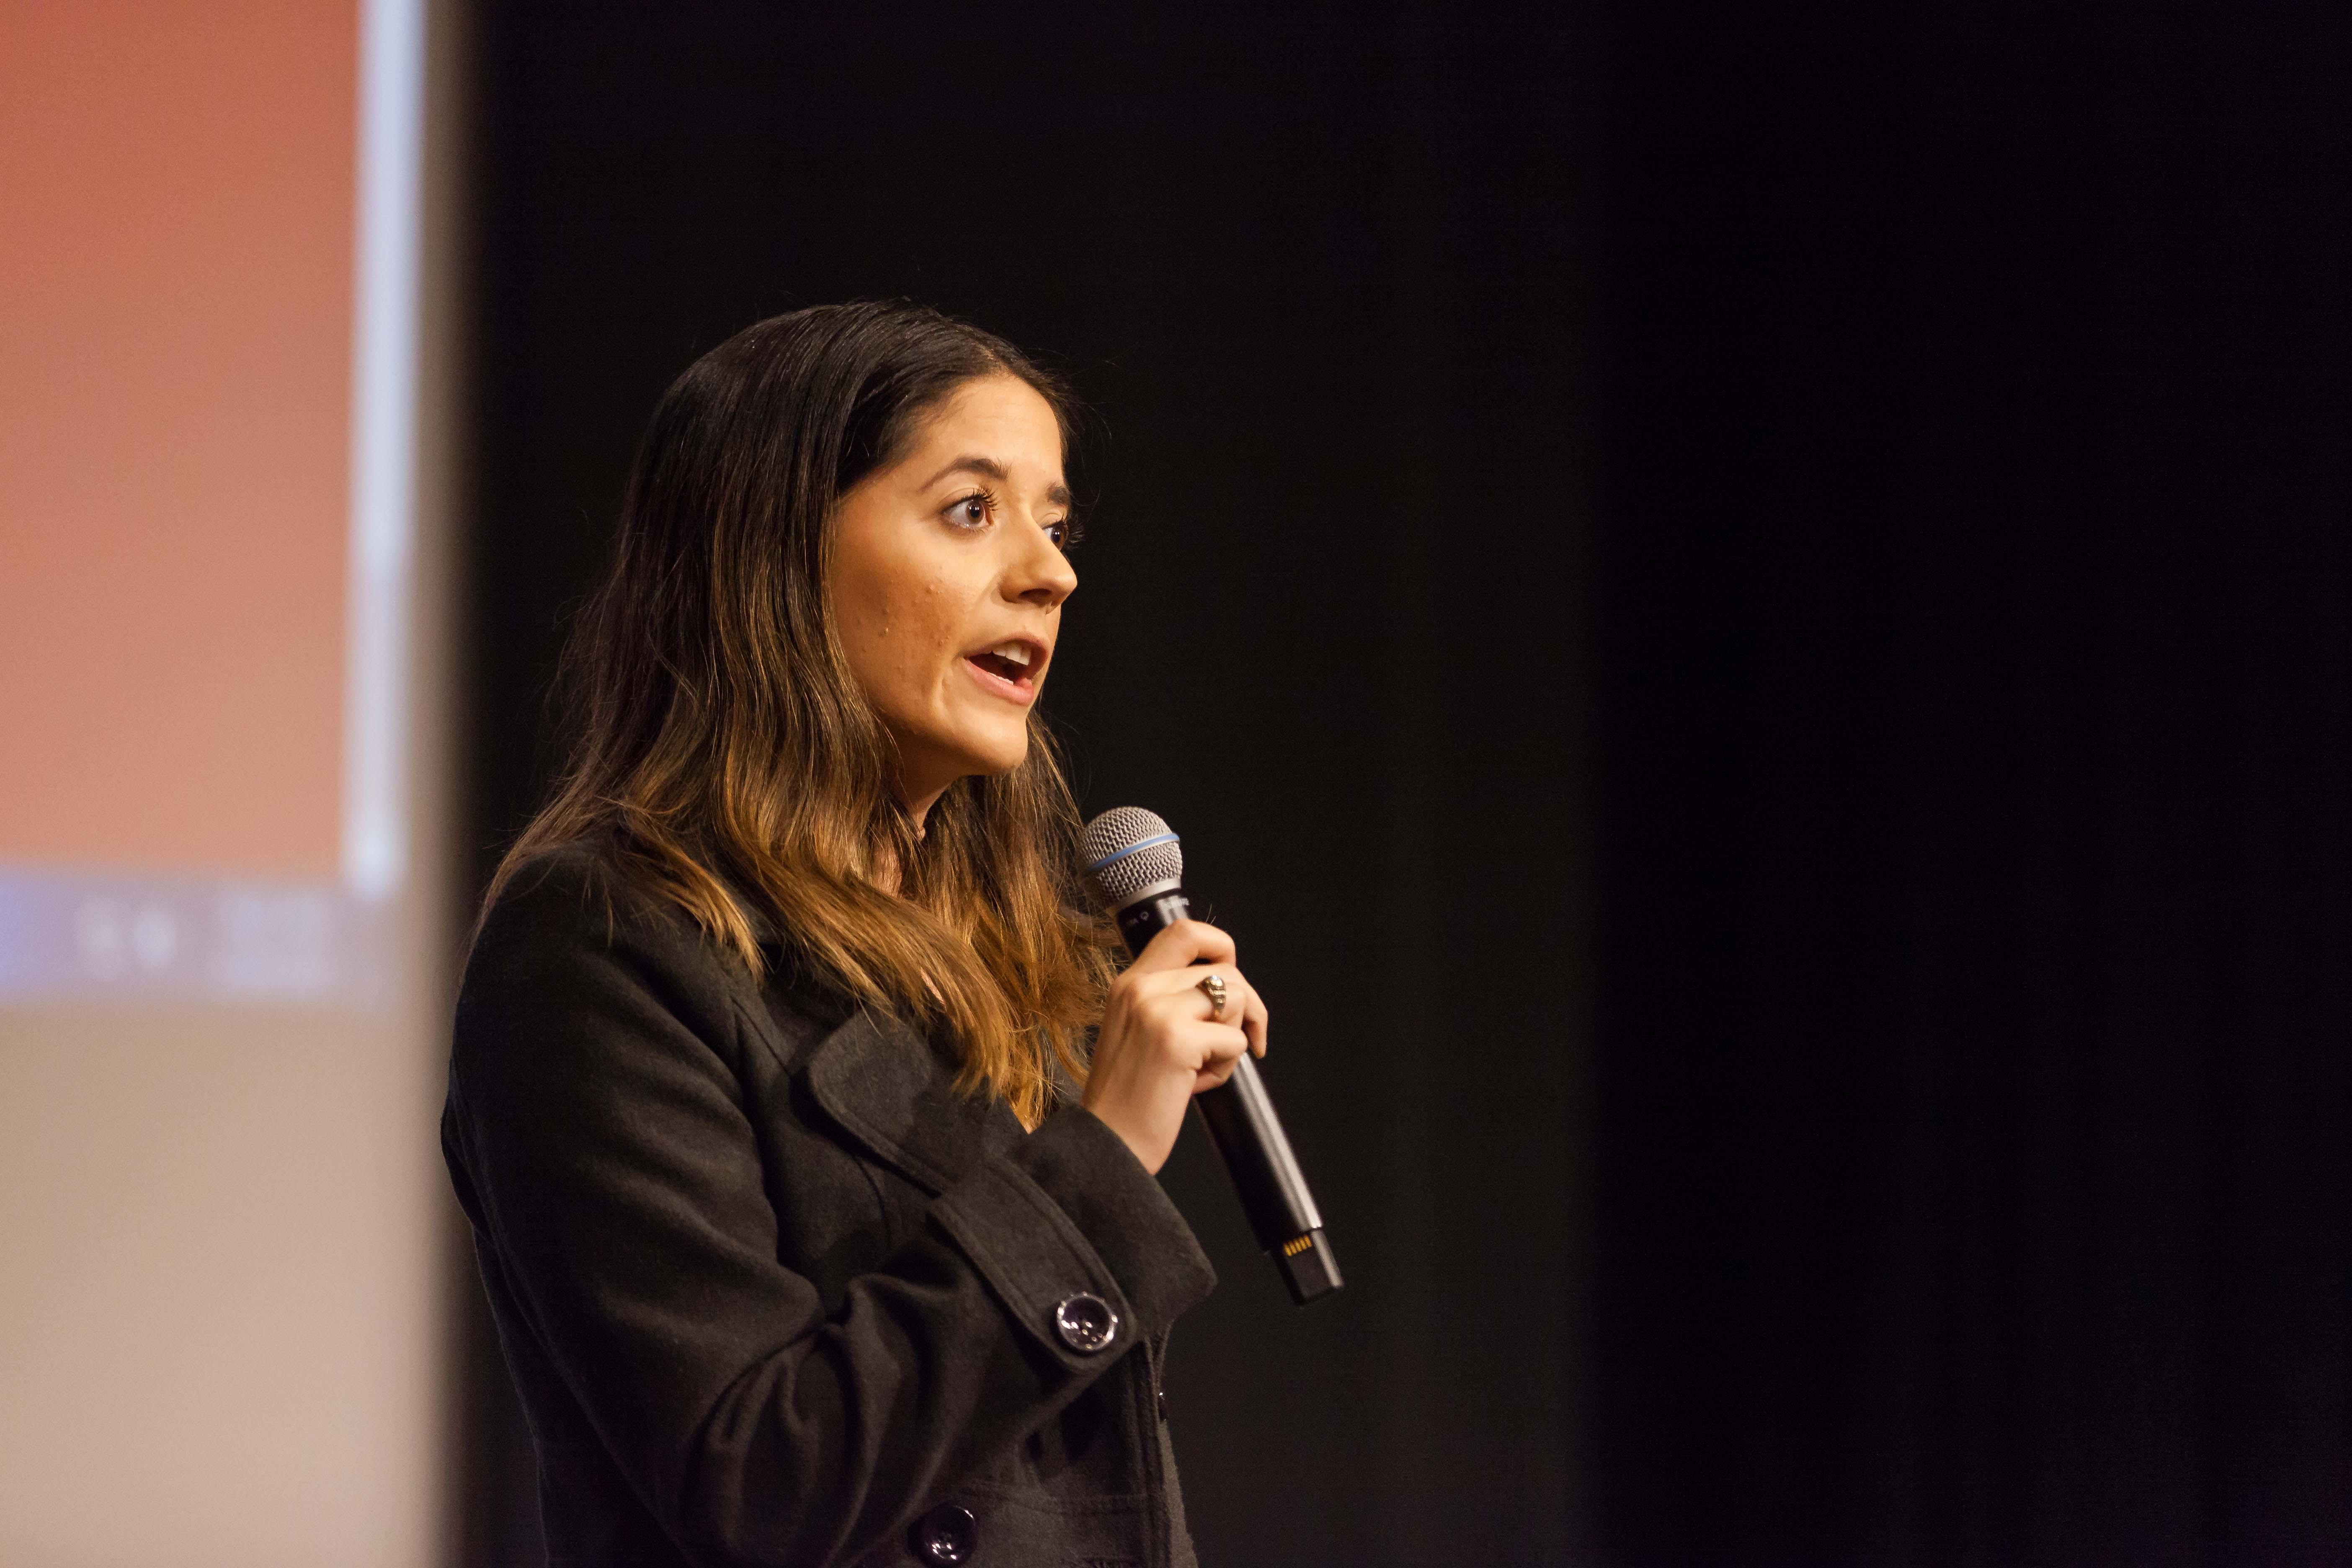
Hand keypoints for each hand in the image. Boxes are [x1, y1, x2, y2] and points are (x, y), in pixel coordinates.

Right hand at [1080, 919, 1268, 1174]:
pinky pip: (1235, 1041)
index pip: (1184, 931)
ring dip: (1233, 1040)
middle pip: (1226, 970)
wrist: (1106, 1144)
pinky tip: (1194, 1085)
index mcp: (1129, 983)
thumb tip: (1228, 986)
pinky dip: (1225, 1069)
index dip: (1221, 947)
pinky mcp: (1177, 1040)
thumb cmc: (1128, 1097)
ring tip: (1201, 1068)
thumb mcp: (1138, 1032)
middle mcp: (1141, 989)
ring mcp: (1158, 1011)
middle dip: (1248, 1007)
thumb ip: (1171, 1001)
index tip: (1232, 980)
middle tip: (1245, 1038)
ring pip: (1236, 999)